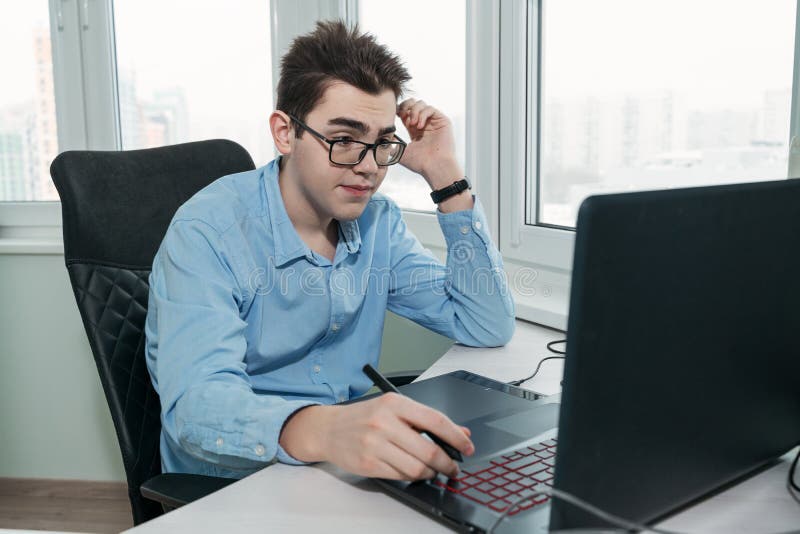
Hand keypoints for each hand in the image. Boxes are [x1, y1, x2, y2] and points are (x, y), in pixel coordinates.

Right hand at [279, 393, 473, 479]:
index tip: (467, 446)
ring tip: (433, 470)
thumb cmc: (364, 417)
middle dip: (447, 463)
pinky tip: (413, 471)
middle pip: (428, 450)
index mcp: (394, 403)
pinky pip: (401, 476)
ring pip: (416, 467)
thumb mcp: (394, 409)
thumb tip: (460, 432)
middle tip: (454, 467)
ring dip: (430, 472)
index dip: (456, 436)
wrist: (328, 429)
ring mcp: (375, 444)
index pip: (435, 420)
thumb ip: (426, 420)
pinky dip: (412, 476)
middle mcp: (384, 422)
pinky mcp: (368, 463)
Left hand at [396, 98, 460, 188]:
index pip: (405, 111)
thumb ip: (392, 142)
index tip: (395, 116)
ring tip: (413, 124)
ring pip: (421, 103)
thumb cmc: (419, 163)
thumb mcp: (400, 151)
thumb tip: (382, 136)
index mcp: (414, 130)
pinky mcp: (443, 121)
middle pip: (413, 103)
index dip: (399, 110)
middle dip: (405, 106)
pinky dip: (422, 114)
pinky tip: (420, 126)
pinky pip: (430, 108)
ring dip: (413, 111)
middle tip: (402, 116)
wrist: (434, 167)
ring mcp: (434, 122)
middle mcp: (424, 123)